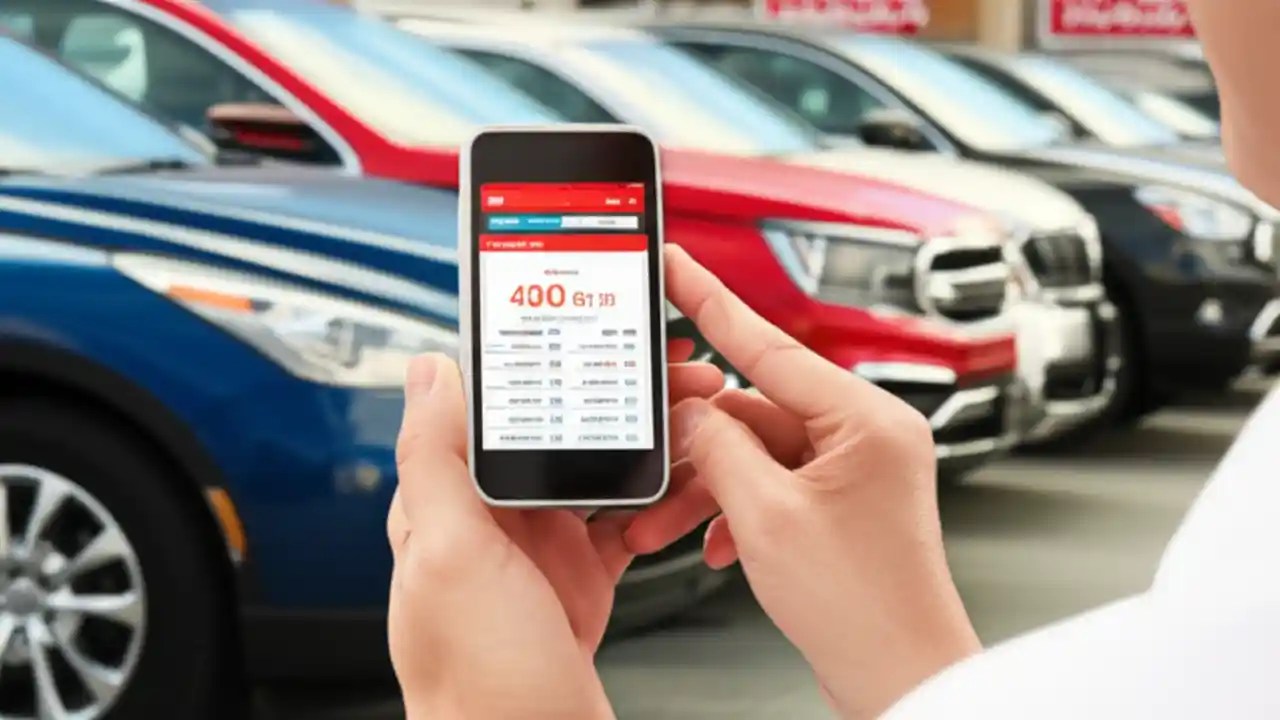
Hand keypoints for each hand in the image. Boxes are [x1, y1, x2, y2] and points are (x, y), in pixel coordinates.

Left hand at [386, 343, 722, 718]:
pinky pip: (623, 528)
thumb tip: (429, 370)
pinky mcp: (578, 585)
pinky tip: (682, 494)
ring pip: (598, 477)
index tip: (600, 338)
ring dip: (647, 450)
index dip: (549, 368)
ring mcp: (539, 556)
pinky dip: (657, 509)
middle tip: (676, 379)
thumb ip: (436, 458)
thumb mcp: (451, 555)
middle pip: (558, 436)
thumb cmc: (478, 683)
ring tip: (692, 431)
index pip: (496, 410)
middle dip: (617, 402)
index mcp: (451, 506)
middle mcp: (492, 526)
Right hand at [626, 247, 981, 719]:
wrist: (899, 678)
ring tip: (665, 528)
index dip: (711, 300)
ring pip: (757, 454)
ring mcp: (854, 468)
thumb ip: (718, 448)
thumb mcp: (765, 516)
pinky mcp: (841, 501)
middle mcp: (866, 434)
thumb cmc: (862, 608)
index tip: (677, 265)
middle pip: (754, 411)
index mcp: (865, 419)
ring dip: (707, 490)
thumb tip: (691, 412)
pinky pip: (772, 483)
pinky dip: (736, 509)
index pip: (771, 344)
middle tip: (650, 466)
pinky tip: (716, 543)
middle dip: (695, 450)